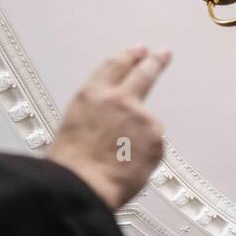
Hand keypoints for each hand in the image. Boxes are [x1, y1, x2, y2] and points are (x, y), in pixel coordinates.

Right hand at [48, 45, 171, 210]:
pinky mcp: (156, 138)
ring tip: (124, 159)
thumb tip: (113, 120)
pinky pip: (154, 147)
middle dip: (155, 62)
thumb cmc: (73, 163)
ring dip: (141, 139)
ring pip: (148, 125)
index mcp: (93, 94)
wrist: (84, 185)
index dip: (129, 57)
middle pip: (143, 74)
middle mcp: (119, 99)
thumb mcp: (76, 123)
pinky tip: (130, 167)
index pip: (115, 66)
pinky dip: (146, 157)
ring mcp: (141, 117)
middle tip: (163, 54)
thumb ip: (99, 113)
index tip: (139, 50)